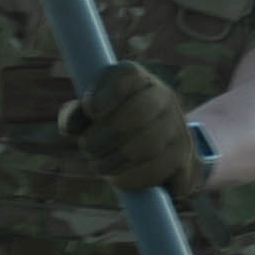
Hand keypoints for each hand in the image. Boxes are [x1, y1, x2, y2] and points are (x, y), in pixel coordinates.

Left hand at [57, 62, 201, 192]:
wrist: (155, 142)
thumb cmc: (110, 122)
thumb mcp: (89, 113)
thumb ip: (75, 114)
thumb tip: (70, 125)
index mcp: (136, 77)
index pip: (125, 75)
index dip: (103, 96)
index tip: (91, 111)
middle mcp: (163, 96)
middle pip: (136, 117)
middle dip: (102, 139)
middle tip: (87, 148)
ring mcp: (178, 126)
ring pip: (146, 147)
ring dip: (113, 162)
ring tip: (100, 164)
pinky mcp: (184, 157)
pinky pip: (156, 172)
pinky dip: (130, 179)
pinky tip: (119, 177)